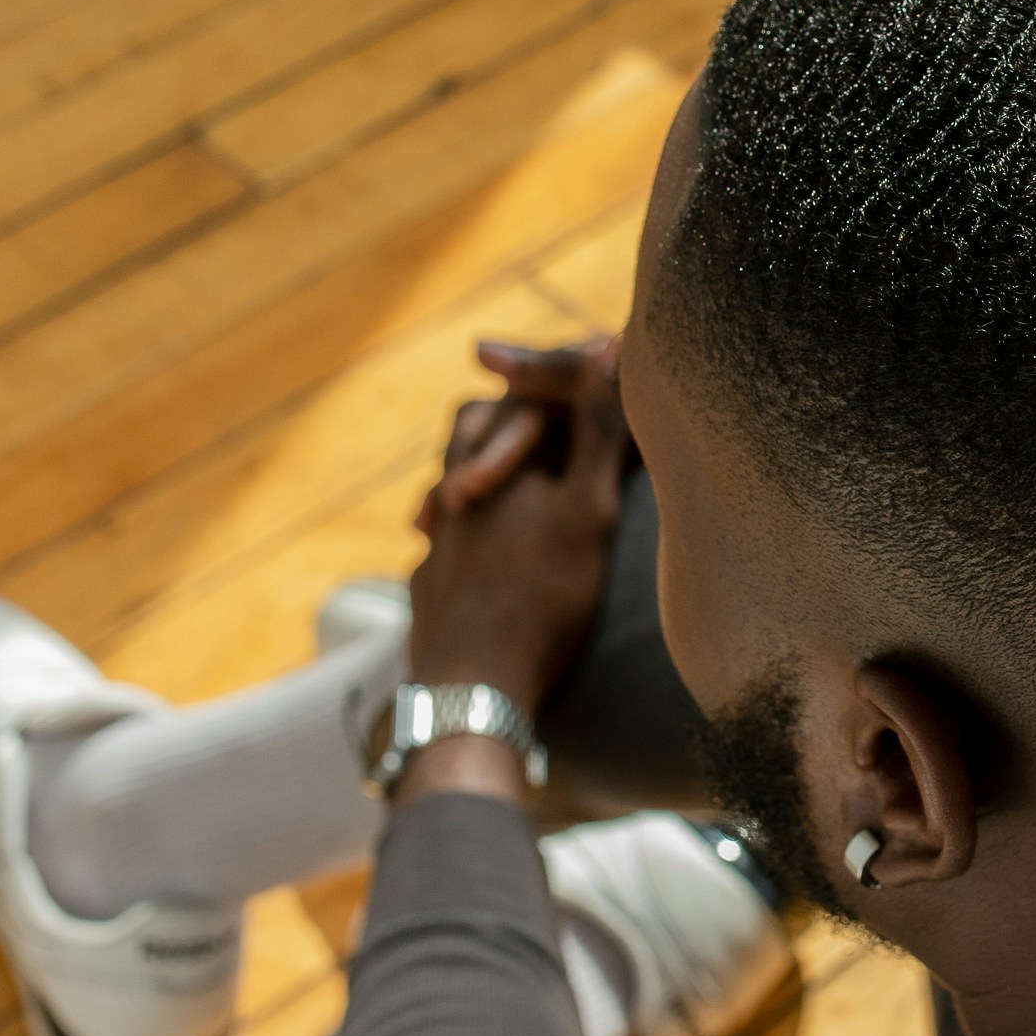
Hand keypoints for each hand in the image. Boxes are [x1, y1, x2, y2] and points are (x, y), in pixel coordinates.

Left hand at [407, 339, 627, 717]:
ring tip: (511, 489)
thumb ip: (596, 432)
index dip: (553, 383)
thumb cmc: (541, 597)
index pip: (519, 399)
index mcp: (492, 463)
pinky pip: (445, 539)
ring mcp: (435, 541)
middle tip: (534, 423)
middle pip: (472, 433)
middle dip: (506, 425)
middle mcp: (454, 492)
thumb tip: (607, 348)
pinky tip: (490, 558)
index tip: (582, 382)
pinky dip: (470, 531)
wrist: (473, 687)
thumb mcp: (586, 511)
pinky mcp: (428, 586)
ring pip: (452, 484)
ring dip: (480, 473)